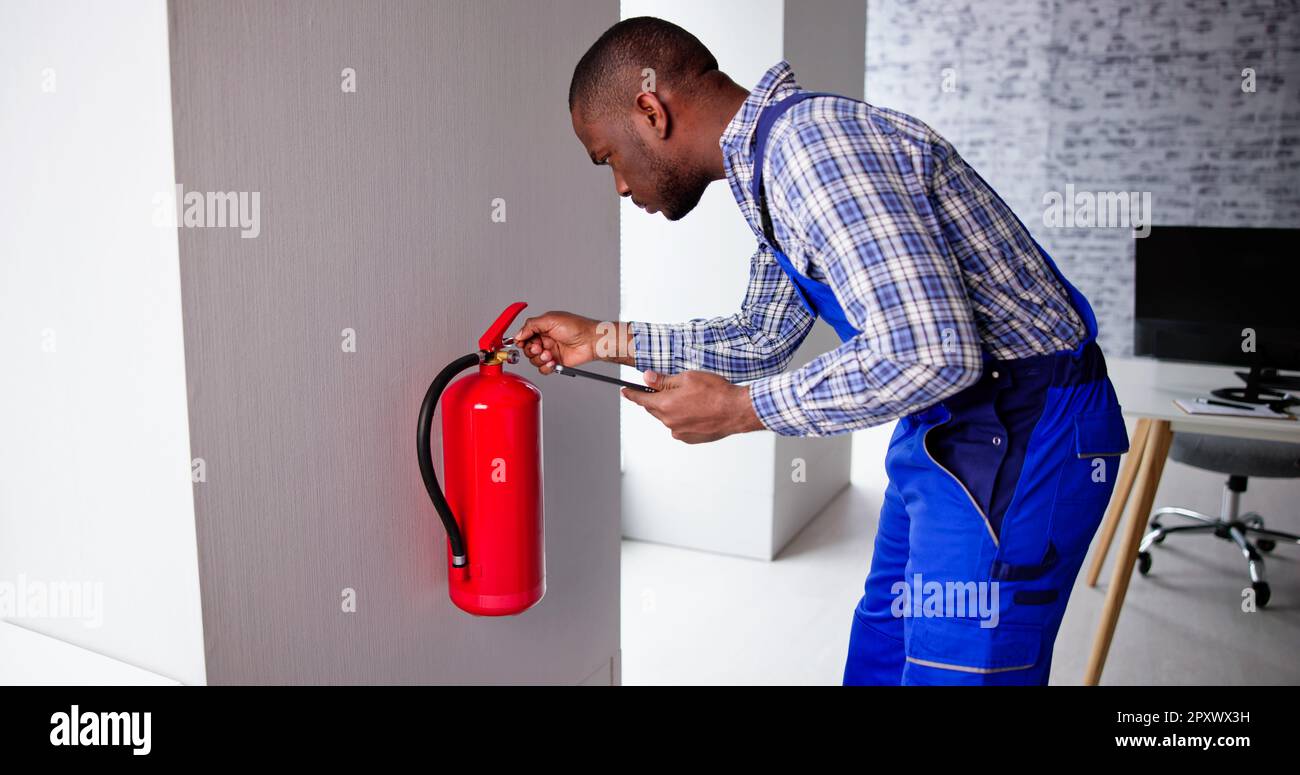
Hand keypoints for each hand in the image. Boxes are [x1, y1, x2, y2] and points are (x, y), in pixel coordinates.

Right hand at [513, 312, 632, 373]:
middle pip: (528, 349)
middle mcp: (545, 339)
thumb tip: (518, 334)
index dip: (522, 340)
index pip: (525, 335)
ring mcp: (551, 351)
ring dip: (540, 358)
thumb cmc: (576, 327)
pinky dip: (546, 367)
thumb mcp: (550, 319)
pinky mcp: (556, 362)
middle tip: (540, 347)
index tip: (522, 343)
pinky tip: (552, 362)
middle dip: (532, 350)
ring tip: (550, 354)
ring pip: (535, 360)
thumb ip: (531, 325)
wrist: (591, 341)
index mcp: (543, 328)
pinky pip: (544, 369)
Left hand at [621, 370, 765, 443]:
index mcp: (665, 405)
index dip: (631, 394)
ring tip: (691, 399)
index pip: (641, 399)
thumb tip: (648, 378)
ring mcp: (680, 432)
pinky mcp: (690, 439)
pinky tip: (696, 410)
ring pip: (668, 417)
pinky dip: (682, 418)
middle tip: (665, 388)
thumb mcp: (687, 378)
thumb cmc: (716, 392)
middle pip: (654, 409)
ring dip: (672, 408)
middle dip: (655, 398)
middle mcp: (669, 422)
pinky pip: (679, 426)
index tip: (624, 391)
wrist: (736, 410)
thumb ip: (664, 381)